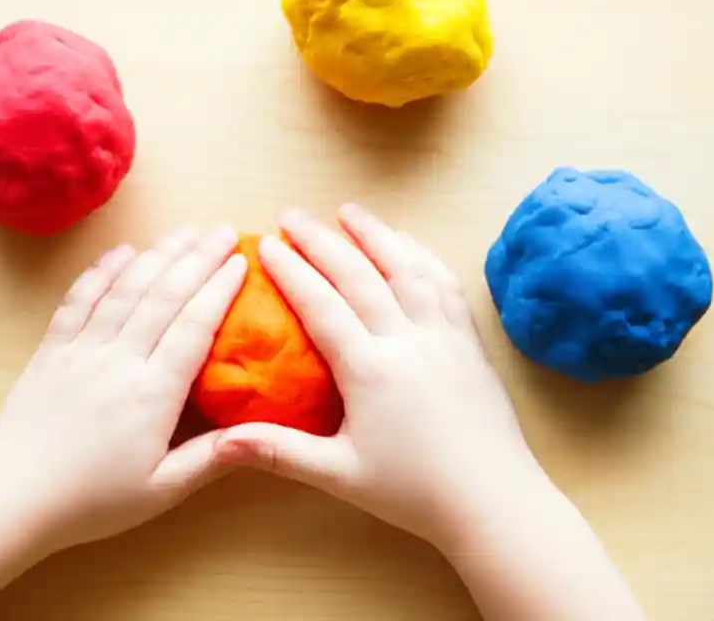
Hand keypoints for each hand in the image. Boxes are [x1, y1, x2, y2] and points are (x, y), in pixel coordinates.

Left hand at [0, 226, 245, 552]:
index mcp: (151, 395)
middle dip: (198, 259)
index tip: (241, 263)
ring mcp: (81, 351)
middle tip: (224, 231)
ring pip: (125, 290)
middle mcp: (118, 362)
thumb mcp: (161, 491)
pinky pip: (79, 301)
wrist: (12, 499)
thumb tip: (256, 433)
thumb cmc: (92, 502)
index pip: (194, 327)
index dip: (219, 290)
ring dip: (158, 256)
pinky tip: (123, 252)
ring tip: (185, 233)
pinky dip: (102, 272)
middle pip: (164, 297)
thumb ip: (209, 458)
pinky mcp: (51, 351)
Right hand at [214, 205, 543, 549]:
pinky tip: (408, 245)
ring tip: (349, 211)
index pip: (322, 305)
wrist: (493, 501)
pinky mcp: (470, 343)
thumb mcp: (339, 476)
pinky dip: (421, 257)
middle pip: (360, 275)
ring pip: (407, 269)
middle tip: (291, 214)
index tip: (266, 243)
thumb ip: (279, 452)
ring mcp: (444, 336)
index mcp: (371, 370)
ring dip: (375, 235)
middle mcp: (408, 341)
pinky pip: (445, 285)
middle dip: (322, 240)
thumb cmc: (414, 494)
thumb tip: (220, 443)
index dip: (292, 271)